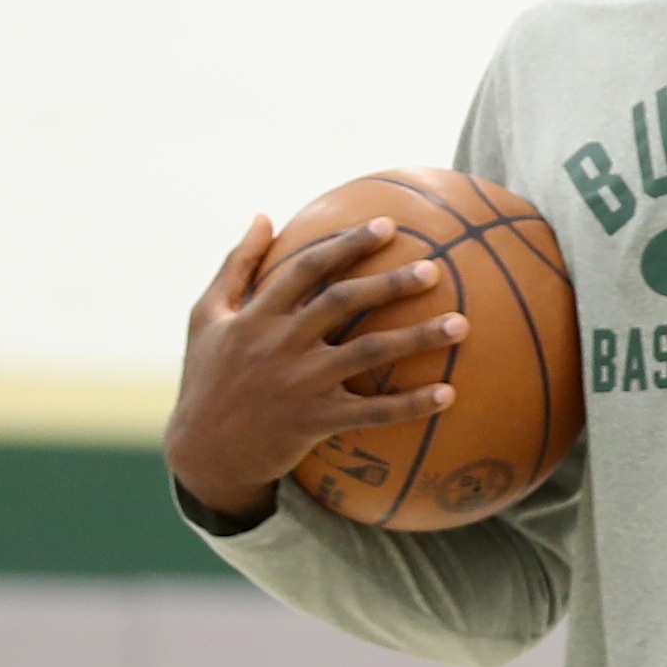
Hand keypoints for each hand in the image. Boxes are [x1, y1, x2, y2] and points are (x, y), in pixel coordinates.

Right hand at [165, 212, 465, 521]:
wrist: (203, 452)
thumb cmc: (209, 377)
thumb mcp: (207, 317)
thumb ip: (236, 265)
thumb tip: (263, 215)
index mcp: (256, 316)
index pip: (306, 269)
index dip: (346, 244)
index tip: (388, 226)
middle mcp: (279, 345)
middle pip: (343, 303)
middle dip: (390, 283)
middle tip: (435, 268)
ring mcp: (300, 385)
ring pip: (366, 353)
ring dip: (417, 338)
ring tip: (462, 324)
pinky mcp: (315, 423)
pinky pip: (371, 413)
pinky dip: (410, 404)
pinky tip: (450, 393)